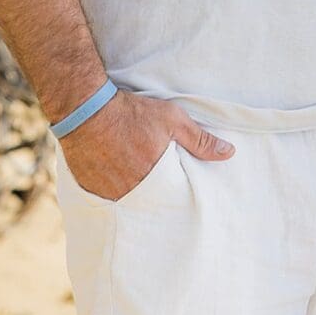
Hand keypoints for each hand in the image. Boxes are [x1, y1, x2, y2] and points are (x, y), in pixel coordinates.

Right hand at [57, 88, 233, 201]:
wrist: (86, 110)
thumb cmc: (132, 113)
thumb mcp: (173, 120)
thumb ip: (200, 140)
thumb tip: (229, 153)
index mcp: (155, 181)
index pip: (173, 202)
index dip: (177, 199)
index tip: (182, 199)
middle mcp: (131, 194)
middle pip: (150, 205)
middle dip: (156, 200)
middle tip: (157, 191)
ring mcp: (108, 195)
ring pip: (128, 203)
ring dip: (134, 196)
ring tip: (135, 182)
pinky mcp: (90, 191)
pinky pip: (106, 199)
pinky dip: (113, 192)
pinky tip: (115, 181)